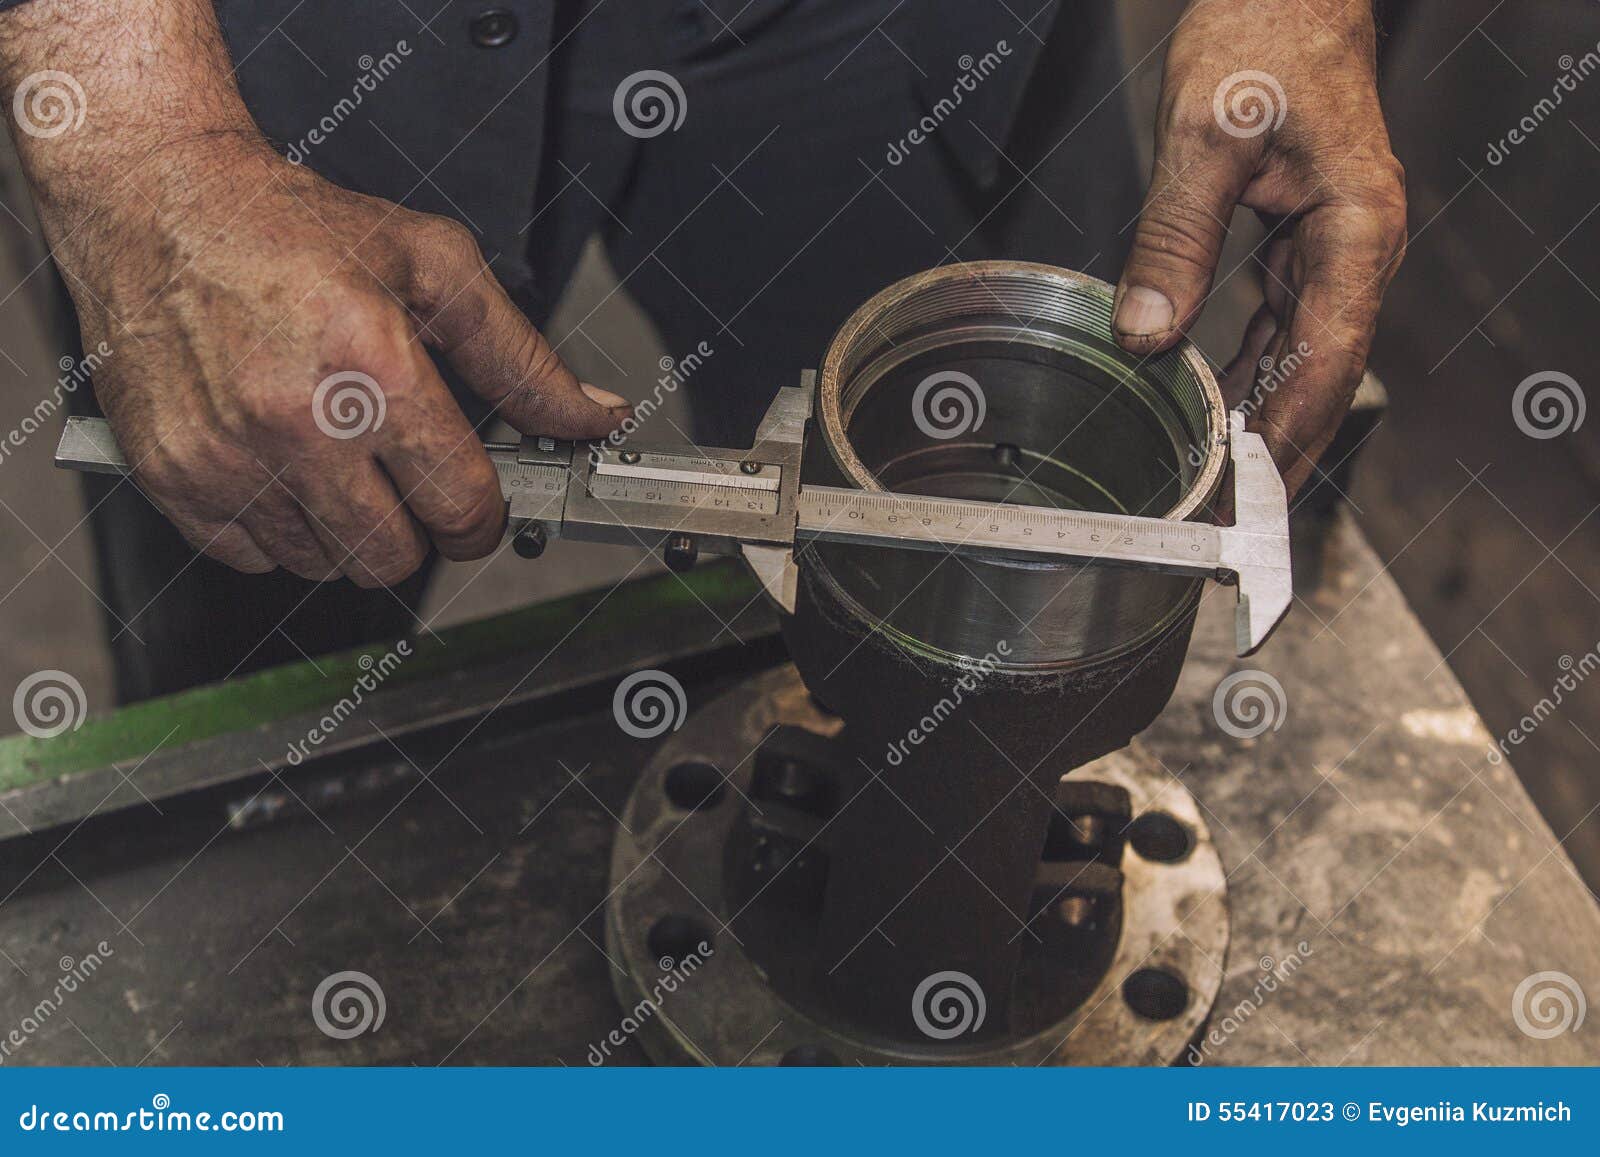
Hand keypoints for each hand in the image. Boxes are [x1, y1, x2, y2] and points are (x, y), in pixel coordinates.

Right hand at [51, 135, 629, 585]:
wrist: (158, 203)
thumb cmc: (291, 229)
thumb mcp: (434, 266)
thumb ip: (520, 357)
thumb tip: (588, 417)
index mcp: (372, 365)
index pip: (460, 504)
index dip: (483, 514)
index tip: (478, 502)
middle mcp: (295, 420)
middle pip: (395, 556)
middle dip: (420, 529)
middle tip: (410, 481)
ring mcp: (228, 457)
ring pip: (326, 566)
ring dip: (349, 530)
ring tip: (339, 457)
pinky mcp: (175, 478)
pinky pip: (254, 558)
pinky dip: (281, 529)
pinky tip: (284, 465)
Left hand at [1113, 0, 1405, 496]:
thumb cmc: (1264, 41)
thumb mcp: (1206, 137)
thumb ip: (1176, 238)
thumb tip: (1145, 332)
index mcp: (1356, 226)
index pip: (1328, 355)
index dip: (1290, 431)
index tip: (1250, 489)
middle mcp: (1355, 248)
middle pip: (1320, 372)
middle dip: (1277, 447)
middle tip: (1226, 514)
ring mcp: (1332, 250)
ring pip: (1298, 357)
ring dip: (1257, 417)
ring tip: (1212, 482)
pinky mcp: (1300, 244)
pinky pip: (1276, 325)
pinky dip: (1244, 370)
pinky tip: (1208, 407)